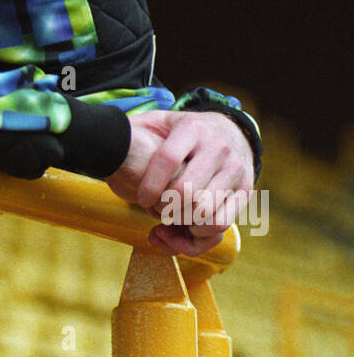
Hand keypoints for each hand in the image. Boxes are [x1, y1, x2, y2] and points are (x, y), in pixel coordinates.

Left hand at [106, 110, 253, 256]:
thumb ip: (136, 127)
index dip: (150, 184)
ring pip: (205, 211)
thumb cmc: (185, 134)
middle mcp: (218, 147)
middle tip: (155, 211)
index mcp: (192, 128)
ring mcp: (235, 169)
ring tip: (167, 223)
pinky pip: (222, 223)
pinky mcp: (246, 191)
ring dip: (181, 224)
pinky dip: (200, 235)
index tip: (141, 198)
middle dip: (165, 208)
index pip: (167, 158)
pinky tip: (186, 230)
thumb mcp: (161, 121)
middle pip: (186, 192)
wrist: (231, 131)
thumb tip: (111, 137)